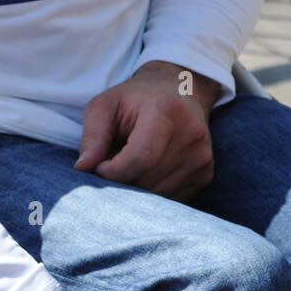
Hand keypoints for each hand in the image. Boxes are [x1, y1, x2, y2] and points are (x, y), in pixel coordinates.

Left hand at [73, 60, 219, 201]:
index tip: (100, 166)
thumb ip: (93, 135)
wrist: (179, 90)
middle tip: (113, 162)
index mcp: (166, 111)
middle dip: (122, 181)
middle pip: (148, 180)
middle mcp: (191, 135)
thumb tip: (83, 168)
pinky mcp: (206, 174)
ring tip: (131, 163)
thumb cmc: (135, 99)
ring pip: (159, 196)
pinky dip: (152, 192)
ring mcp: (202, 157)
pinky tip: (148, 170)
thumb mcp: (106, 105)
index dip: (113, 170)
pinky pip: (172, 200)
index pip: (140, 158)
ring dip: (137, 188)